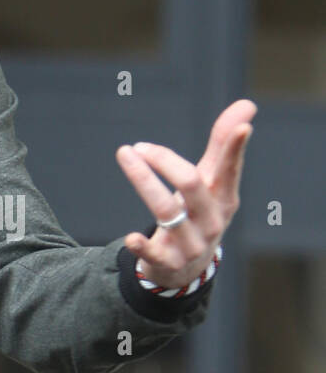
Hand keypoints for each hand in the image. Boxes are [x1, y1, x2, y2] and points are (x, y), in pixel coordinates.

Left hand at [115, 99, 255, 289]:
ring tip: (124, 153)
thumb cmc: (199, 212)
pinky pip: (154, 254)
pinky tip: (131, 238)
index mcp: (223, 198)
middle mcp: (211, 220)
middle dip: (164, 159)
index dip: (234, 148)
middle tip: (137, 146)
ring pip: (167, 211)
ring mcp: (191, 243)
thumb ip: (222, 145)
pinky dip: (142, 246)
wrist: (188, 268)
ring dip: (143, 181)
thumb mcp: (212, 182)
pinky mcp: (169, 262)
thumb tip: (247, 104)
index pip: (230, 169)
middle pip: (191, 184)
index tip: (242, 127)